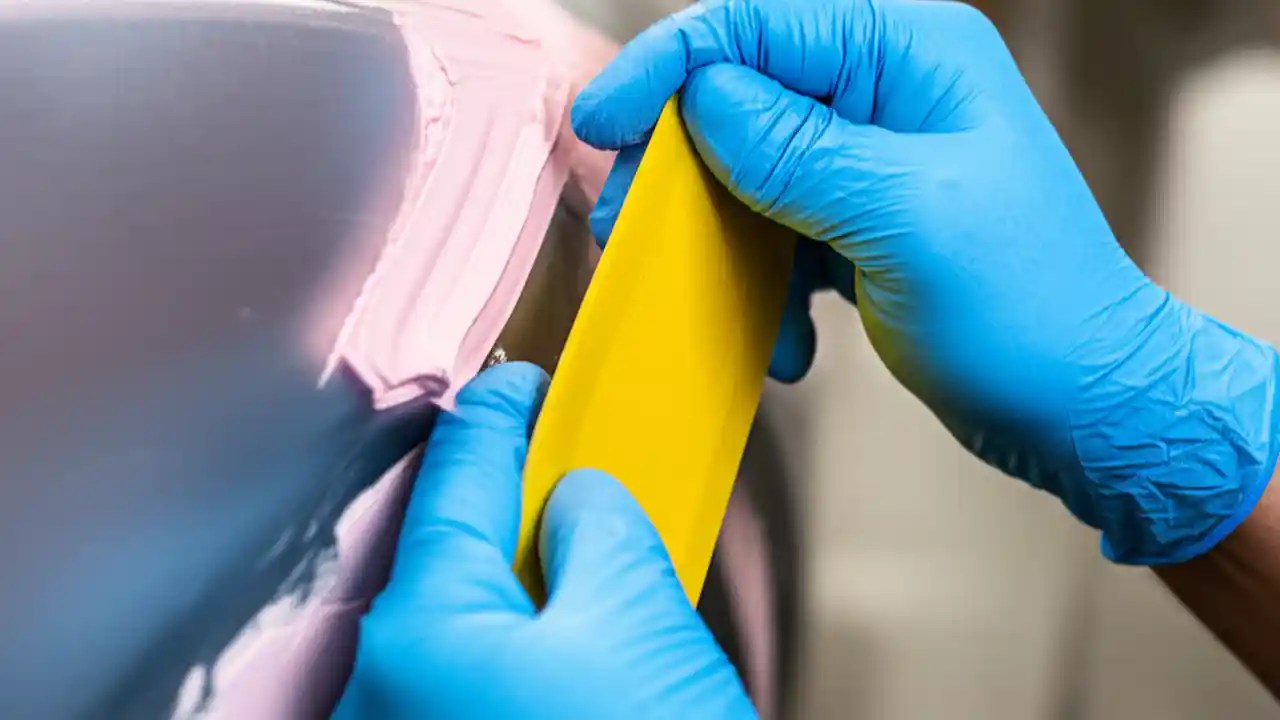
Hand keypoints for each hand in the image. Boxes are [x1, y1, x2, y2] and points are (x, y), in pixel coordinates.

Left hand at [333, 363, 754, 719]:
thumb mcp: (637, 620)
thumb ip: (598, 525)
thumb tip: (577, 497)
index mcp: (418, 633)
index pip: (454, 481)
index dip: (500, 415)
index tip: (521, 381)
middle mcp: (383, 690)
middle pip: (448, 555)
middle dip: (510, 507)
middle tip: (569, 468)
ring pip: (463, 621)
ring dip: (523, 579)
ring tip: (587, 556)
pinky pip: (473, 675)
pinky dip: (522, 640)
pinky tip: (571, 637)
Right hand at [572, 0, 1279, 563]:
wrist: (1082, 407)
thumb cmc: (1032, 310)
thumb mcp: (907, 220)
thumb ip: (796, 151)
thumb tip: (699, 98)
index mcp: (910, 56)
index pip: (757, 26)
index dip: (668, 68)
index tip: (602, 125)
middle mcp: (884, 94)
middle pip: (735, 100)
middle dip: (681, 175)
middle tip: (635, 235)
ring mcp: (867, 162)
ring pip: (741, 175)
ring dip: (723, 252)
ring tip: (752, 320)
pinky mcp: (855, 223)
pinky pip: (770, 234)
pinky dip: (763, 291)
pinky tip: (792, 344)